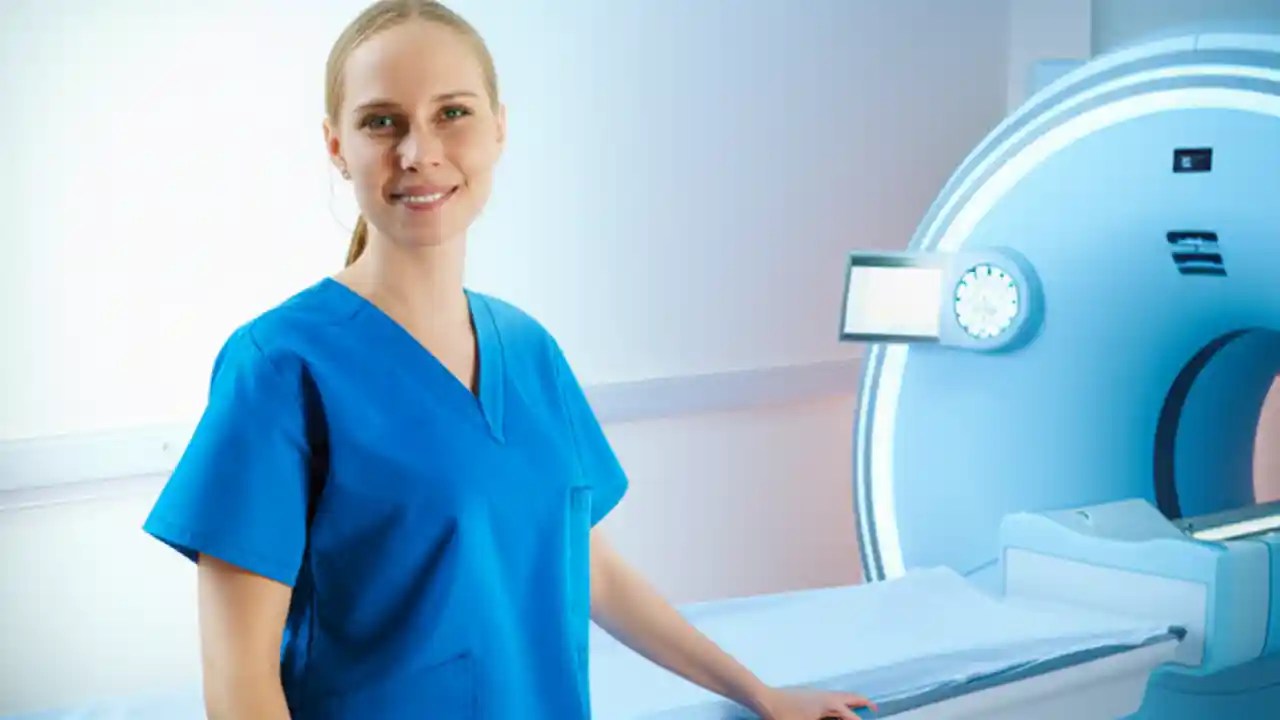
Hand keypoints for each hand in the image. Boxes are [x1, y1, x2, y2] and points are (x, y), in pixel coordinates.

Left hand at [752, 686, 878, 718]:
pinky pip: (832, 698)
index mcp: (830, 704)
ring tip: (860, 709)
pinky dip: (841, 702)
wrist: (764, 700)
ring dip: (852, 702)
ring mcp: (818, 694)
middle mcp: (827, 697)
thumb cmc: (783, 716)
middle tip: (875, 710)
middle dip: (864, 704)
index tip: (873, 719)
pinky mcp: (810, 696)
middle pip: (852, 698)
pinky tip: (837, 711)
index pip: (853, 718)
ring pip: (842, 696)